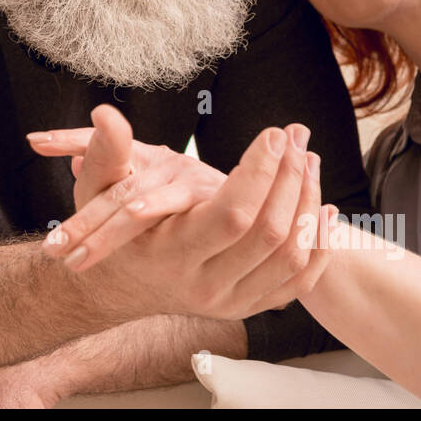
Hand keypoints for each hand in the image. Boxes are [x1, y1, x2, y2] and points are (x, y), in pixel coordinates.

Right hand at [31, 107, 336, 319]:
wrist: (122, 285)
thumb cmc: (111, 229)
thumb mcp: (96, 191)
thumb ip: (105, 151)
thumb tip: (105, 114)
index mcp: (170, 256)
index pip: (231, 216)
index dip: (259, 172)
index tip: (273, 134)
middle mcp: (204, 286)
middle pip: (268, 233)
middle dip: (290, 180)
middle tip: (295, 141)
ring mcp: (232, 301)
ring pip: (292, 255)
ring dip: (309, 204)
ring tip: (308, 162)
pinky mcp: (252, 306)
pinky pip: (302, 281)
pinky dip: (321, 245)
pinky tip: (324, 207)